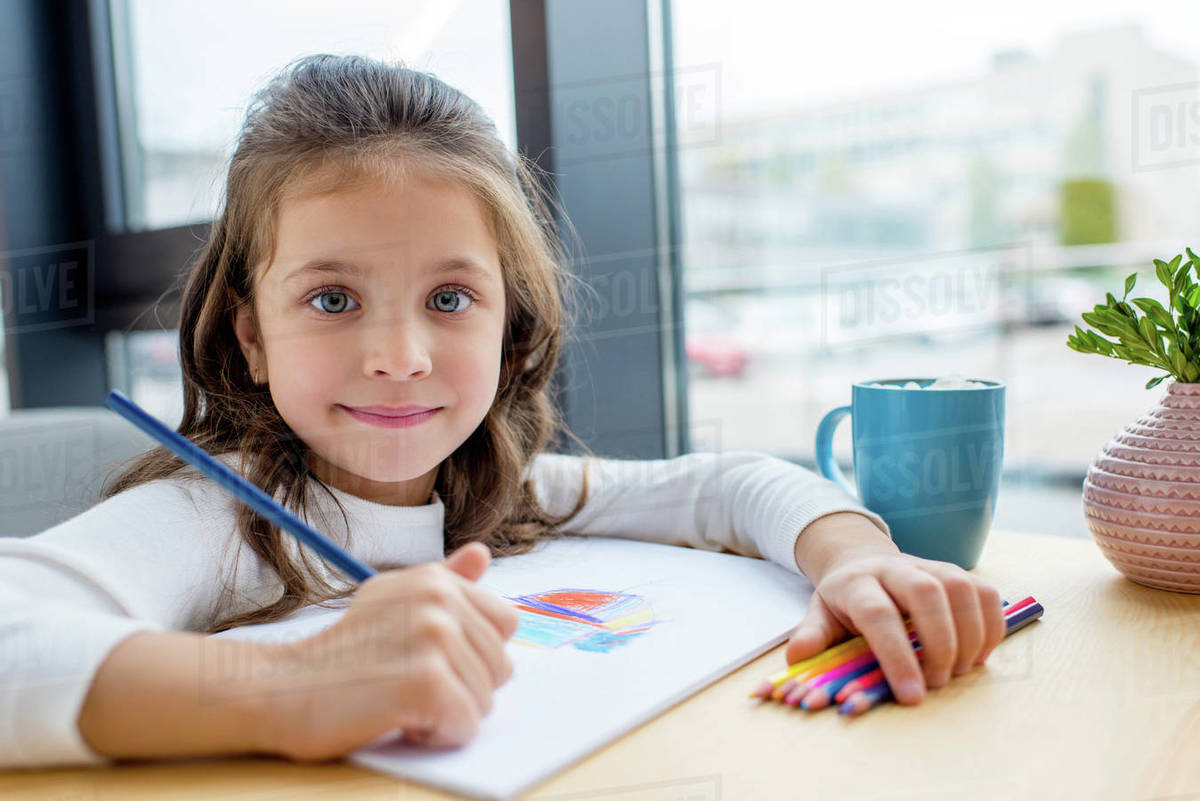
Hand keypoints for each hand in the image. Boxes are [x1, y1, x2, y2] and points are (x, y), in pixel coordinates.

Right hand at [265, 542, 520, 760]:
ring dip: (446, 714)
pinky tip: (398, 718)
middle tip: (407, 683)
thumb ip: (444, 582)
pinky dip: (436, 735)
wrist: (281, 688)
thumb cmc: (342, 653)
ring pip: (485, 700)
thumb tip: (482, 554)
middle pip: (501, 667)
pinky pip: (465, 726)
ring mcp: (434, 639)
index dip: (473, 654)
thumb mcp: (392, 602)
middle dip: (462, 688)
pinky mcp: (427, 683)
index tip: (428, 658)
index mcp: (434, 580)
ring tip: (398, 698)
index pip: (505, 625)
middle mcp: (438, 601)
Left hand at [784, 550, 1005, 704]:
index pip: (877, 613)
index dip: (896, 655)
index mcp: (857, 582)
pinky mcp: (956, 572)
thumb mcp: (820, 614)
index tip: (911, 695)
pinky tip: (978, 655)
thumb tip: (797, 658)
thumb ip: (812, 635)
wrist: (862, 560)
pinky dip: (991, 625)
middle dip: (939, 643)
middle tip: (938, 682)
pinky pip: (985, 592)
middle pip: (926, 593)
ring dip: (969, 635)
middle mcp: (894, 568)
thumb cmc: (844, 599)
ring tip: (958, 671)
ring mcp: (929, 566)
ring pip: (960, 588)